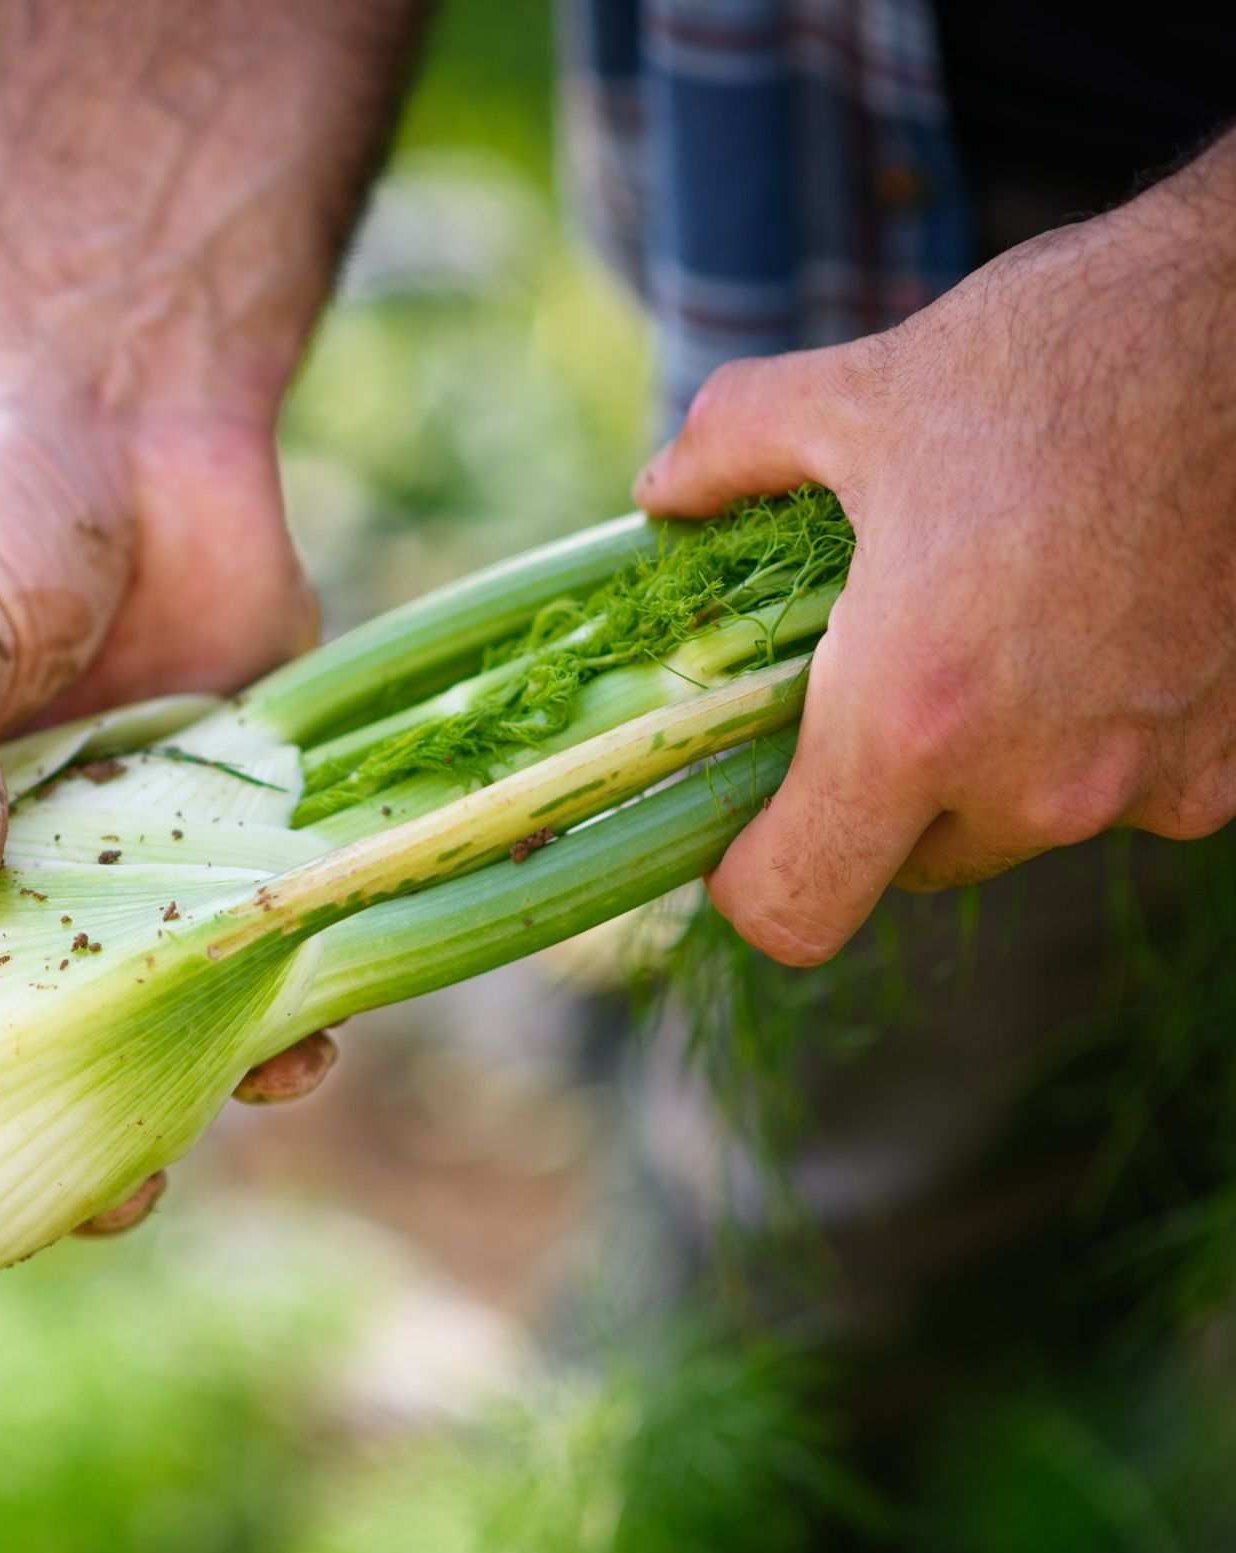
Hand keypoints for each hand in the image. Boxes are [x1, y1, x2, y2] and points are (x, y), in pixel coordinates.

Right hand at [0, 360, 336, 1195]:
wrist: (135, 404)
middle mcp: (26, 854)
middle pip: (50, 1015)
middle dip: (84, 1112)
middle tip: (125, 1199)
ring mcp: (139, 834)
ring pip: (172, 978)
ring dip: (209, 1053)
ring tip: (257, 1097)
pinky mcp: (241, 798)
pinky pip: (266, 908)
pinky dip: (292, 962)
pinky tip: (320, 1018)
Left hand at [633, 139, 1235, 965]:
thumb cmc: (1061, 356)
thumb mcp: (856, 394)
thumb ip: (729, 451)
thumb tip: (660, 489)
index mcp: (911, 719)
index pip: (792, 910)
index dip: (747, 876)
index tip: (741, 816)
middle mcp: (1035, 785)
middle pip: (902, 863)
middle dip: (870, 792)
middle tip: (874, 672)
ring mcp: (1148, 786)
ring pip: (1014, 825)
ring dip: (985, 762)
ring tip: (995, 621)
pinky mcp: (1235, 767)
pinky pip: (1123, 790)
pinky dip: (1090, 735)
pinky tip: (1099, 622)